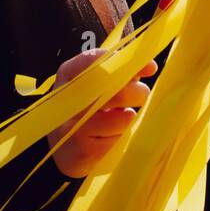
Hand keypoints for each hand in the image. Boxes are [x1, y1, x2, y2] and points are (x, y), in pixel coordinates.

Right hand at [46, 49, 157, 177]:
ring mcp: (73, 126)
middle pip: (116, 91)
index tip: (150, 68)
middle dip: (137, 93)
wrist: (60, 148)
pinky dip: (120, 137)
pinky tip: (108, 135)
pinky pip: (118, 140)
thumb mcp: (94, 83)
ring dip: (128, 118)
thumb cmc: (85, 107)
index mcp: (68, 74)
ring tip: (118, 117)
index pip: (96, 60)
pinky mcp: (82, 151)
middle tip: (140, 95)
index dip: (127, 62)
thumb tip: (149, 66)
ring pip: (122, 119)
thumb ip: (120, 70)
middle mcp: (67, 99)